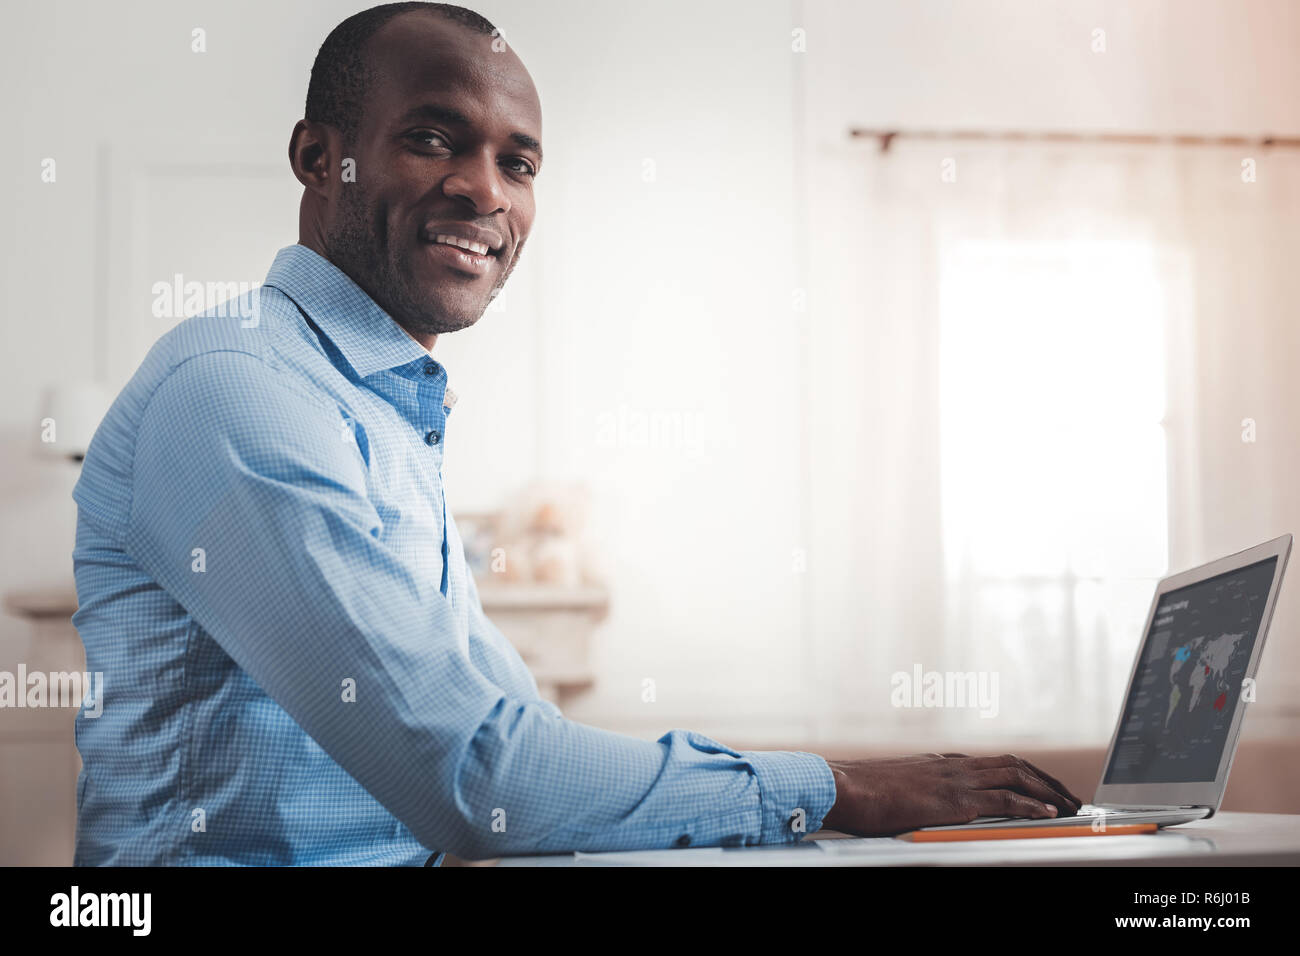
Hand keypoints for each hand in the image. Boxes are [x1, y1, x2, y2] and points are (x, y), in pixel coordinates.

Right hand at [820, 752, 1083, 834]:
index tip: (1041, 784)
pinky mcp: (955, 800)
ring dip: (1048, 790)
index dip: (1023, 773)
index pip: (993, 763)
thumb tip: (918, 805)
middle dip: (1045, 779)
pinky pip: (1005, 800)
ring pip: (1017, 777)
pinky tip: (1049, 813)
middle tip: (1069, 795)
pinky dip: (1031, 805)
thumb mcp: (894, 788)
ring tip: (1070, 804)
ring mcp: (956, 780)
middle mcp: (954, 766)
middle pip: (1013, 765)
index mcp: (940, 763)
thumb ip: (915, 792)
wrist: (844, 786)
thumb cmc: (860, 792)